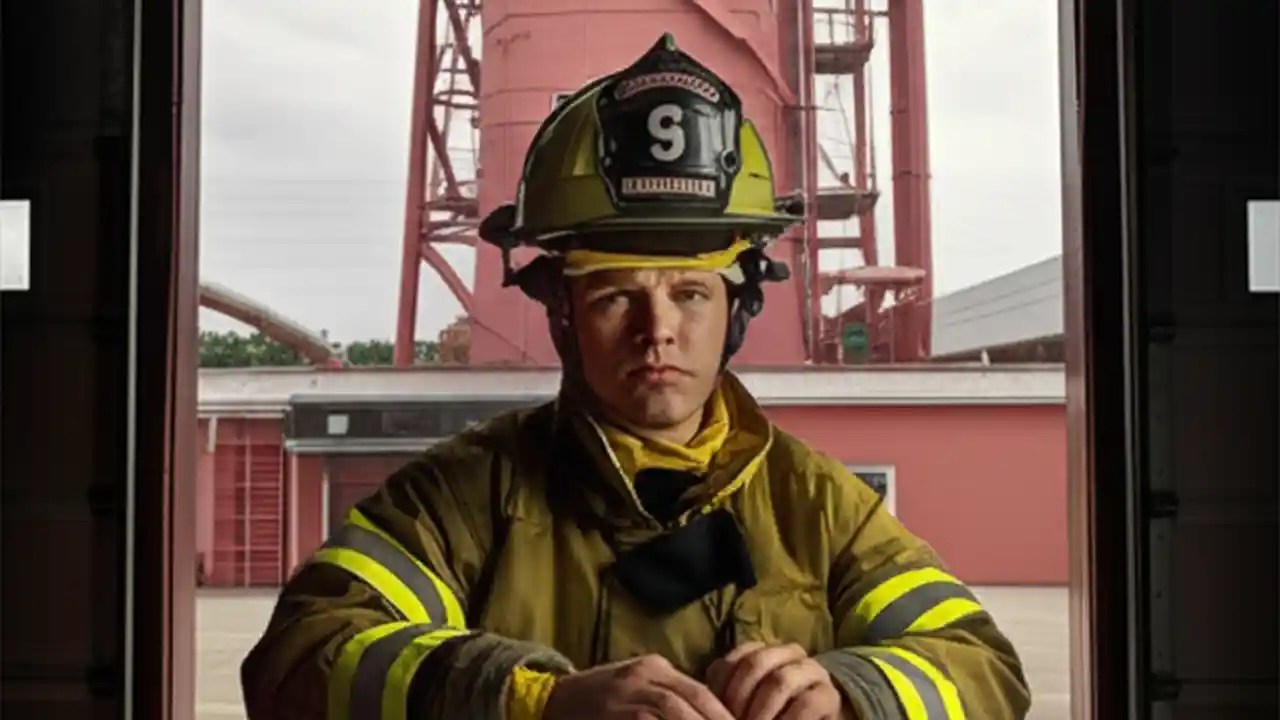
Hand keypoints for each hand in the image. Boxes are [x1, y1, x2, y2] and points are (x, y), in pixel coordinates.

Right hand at [543, 654, 736, 719]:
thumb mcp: (638, 685)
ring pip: (668, 713)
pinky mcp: (610, 717)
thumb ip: (671, 695)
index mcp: (653, 668)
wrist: (551, 701)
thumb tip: (716, 712)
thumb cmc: (603, 698)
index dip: (723, 715)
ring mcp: (622, 700)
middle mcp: (639, 680)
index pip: (699, 691)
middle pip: (688, 704)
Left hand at [705, 642, 843, 719]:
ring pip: (780, 680)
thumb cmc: (770, 716)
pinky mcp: (828, 695)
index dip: (720, 687)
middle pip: (755, 663)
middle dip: (739, 698)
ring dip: (762, 711)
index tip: (712, 712)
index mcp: (761, 651)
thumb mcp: (744, 704)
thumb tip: (701, 700)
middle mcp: (788, 653)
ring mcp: (812, 671)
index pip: (732, 659)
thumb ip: (724, 696)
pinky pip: (806, 703)